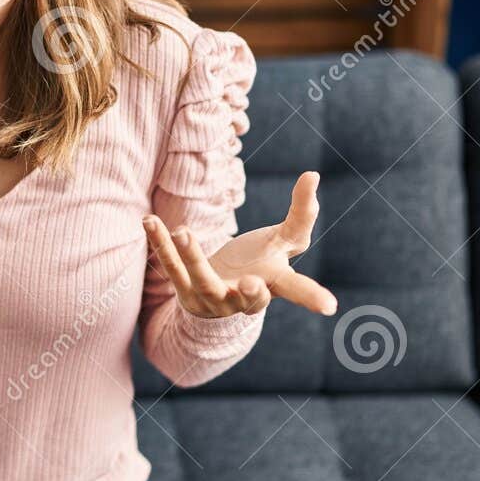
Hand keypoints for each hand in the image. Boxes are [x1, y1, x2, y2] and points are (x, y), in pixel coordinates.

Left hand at [144, 170, 336, 320]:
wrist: (219, 297)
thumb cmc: (261, 264)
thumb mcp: (284, 242)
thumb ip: (302, 212)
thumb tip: (312, 174)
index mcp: (274, 285)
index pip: (296, 290)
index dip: (313, 298)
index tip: (330, 306)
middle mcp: (243, 299)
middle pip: (248, 301)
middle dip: (250, 293)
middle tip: (250, 281)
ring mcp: (212, 299)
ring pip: (202, 281)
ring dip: (192, 257)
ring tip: (183, 232)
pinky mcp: (184, 290)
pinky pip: (170, 267)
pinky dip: (160, 244)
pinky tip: (149, 221)